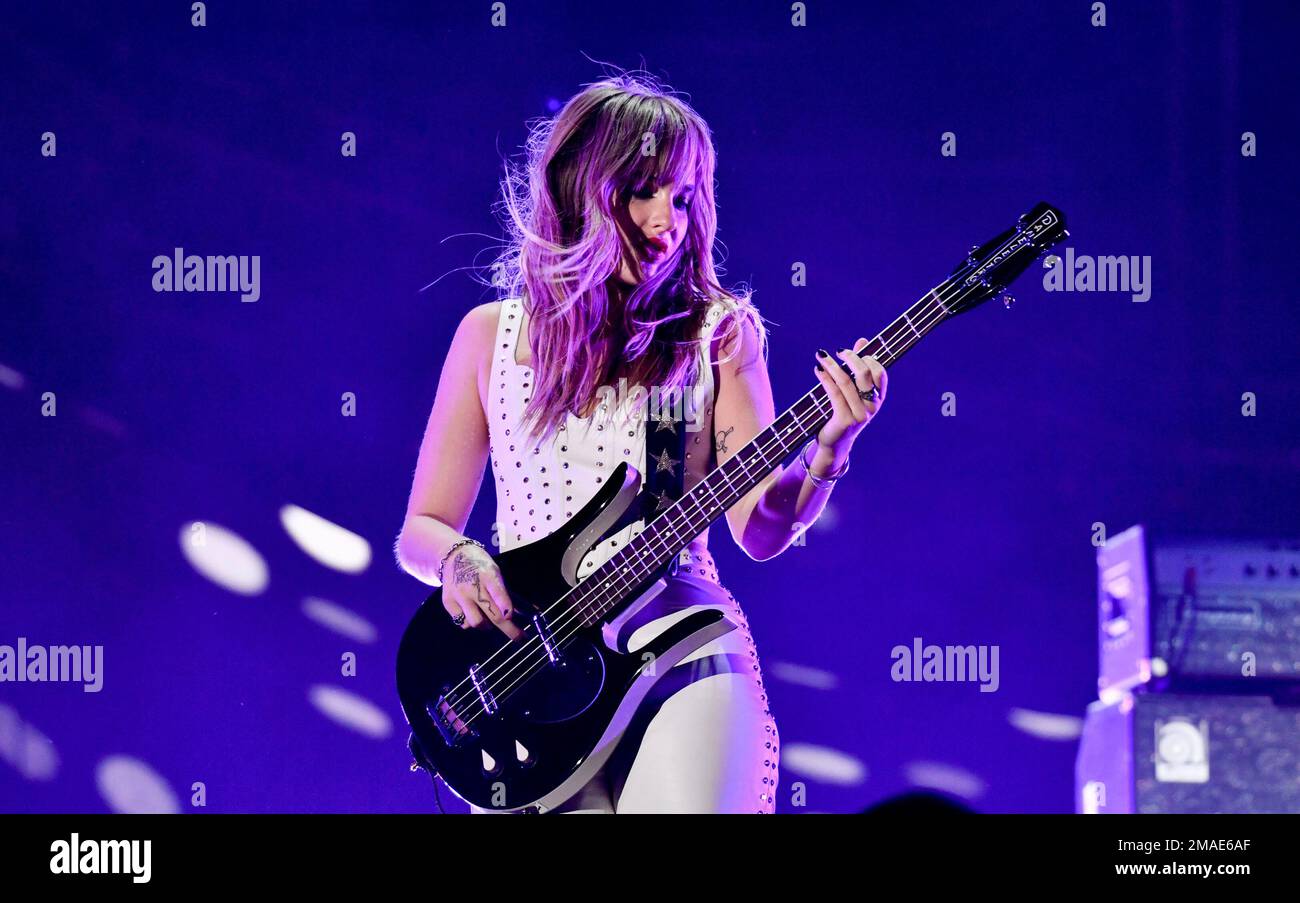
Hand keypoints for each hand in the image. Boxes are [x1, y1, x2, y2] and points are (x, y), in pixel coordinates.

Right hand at [441, 543, 522, 639]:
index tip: (512, 617)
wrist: (453, 556)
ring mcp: (459, 596)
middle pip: (492, 614)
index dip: (506, 606)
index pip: (498, 593)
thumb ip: (507, 593)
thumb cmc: (480, 565)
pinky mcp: (448, 603)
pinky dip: (470, 623)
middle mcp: (472, 586)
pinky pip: (462, 622)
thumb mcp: (495, 572)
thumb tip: (530, 610)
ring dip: (487, 626)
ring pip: (476, 623)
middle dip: (509, 629)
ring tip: (490, 620)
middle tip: (520, 637)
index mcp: (488, 575)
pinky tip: (473, 613)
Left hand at [811, 339, 886, 468]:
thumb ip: (857, 366)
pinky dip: (825, 378)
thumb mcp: (852, 390)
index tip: (853, 352)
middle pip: (864, 373)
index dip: (867, 359)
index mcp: (878, 398)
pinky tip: (817, 370)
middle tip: (838, 351)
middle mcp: (873, 406)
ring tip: (820, 355)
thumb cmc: (843, 412)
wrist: (835, 442)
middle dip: (850, 358)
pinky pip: (834, 393)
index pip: (880, 373)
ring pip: (846, 381)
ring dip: (831, 365)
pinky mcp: (845, 420)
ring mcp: (860, 414)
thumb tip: (862, 340)